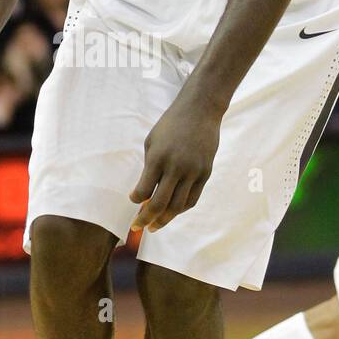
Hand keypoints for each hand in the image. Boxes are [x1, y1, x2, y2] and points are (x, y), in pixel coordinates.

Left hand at [130, 95, 220, 232]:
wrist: (200, 111)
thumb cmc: (171, 125)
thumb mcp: (152, 141)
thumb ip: (150, 167)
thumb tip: (146, 192)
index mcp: (158, 158)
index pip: (144, 190)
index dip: (136, 200)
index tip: (132, 200)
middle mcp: (176, 167)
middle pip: (160, 204)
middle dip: (146, 219)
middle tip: (137, 227)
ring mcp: (193, 172)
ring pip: (178, 206)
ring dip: (164, 219)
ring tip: (154, 226)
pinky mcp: (205, 173)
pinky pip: (192, 199)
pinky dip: (180, 209)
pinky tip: (171, 213)